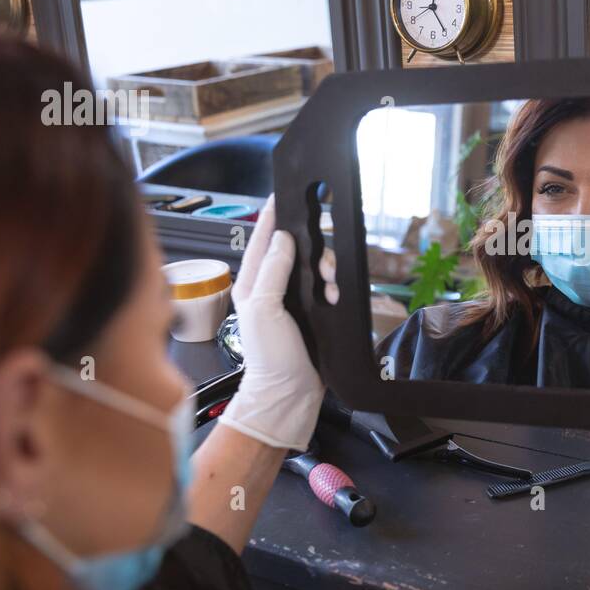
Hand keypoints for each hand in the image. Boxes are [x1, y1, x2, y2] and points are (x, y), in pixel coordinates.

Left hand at [218, 196, 324, 449]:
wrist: (289, 394)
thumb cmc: (269, 357)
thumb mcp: (264, 309)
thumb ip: (273, 271)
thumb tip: (284, 238)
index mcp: (253, 282)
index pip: (262, 239)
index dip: (272, 216)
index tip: (282, 195)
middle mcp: (273, 287)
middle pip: (295, 248)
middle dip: (313, 250)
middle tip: (321, 265)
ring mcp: (293, 300)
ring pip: (315, 267)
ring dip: (327, 271)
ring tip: (329, 286)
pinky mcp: (313, 312)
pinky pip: (328, 287)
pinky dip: (335, 288)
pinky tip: (336, 296)